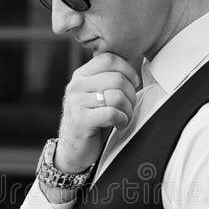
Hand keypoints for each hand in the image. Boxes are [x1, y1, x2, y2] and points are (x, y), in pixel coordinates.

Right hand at [56, 52, 139, 171]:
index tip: (133, 83)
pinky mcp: (81, 120)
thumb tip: (135, 64)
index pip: (109, 59)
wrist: (73, 149)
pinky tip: (119, 124)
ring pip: (117, 96)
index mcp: (80, 75)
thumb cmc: (91, 120)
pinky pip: (113, 113)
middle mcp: (76, 86)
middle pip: (117, 79)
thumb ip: (107, 79)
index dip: (128, 70)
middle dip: (131, 95)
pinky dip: (122, 120)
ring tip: (124, 117)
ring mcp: (76, 103)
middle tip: (129, 107)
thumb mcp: (95, 94)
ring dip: (128, 109)